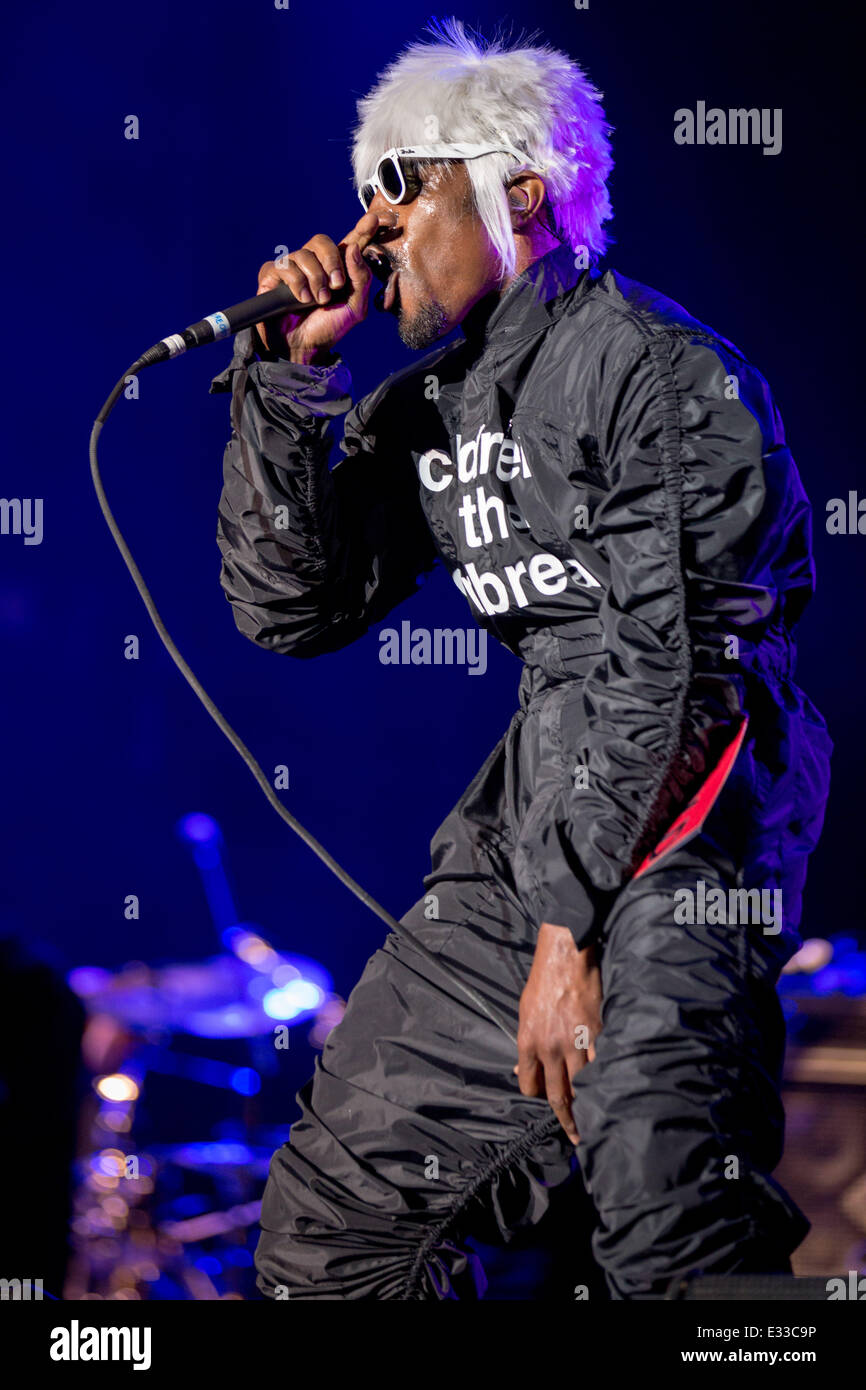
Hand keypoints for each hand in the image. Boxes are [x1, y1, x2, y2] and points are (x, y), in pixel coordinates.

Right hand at [254, 208, 397, 364]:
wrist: (304, 348)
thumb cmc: (329, 328)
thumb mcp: (355, 308)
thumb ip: (361, 280)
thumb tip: (353, 249)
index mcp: (337, 269)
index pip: (350, 242)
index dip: (361, 229)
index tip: (375, 218)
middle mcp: (314, 264)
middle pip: (321, 241)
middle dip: (332, 261)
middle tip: (336, 285)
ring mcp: (292, 269)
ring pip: (303, 254)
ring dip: (314, 279)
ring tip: (317, 301)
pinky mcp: (273, 276)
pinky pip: (283, 266)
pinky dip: (296, 283)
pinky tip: (300, 299)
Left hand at [513, 922, 602, 1144]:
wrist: (566, 953)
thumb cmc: (544, 980)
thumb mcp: (524, 1010)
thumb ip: (526, 1043)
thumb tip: (523, 1070)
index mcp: (528, 1040)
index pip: (529, 1084)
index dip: (536, 1097)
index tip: (545, 1103)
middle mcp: (550, 1046)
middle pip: (557, 1095)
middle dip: (565, 1120)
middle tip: (575, 1138)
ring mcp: (575, 1042)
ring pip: (581, 1086)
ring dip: (587, 1107)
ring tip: (594, 1124)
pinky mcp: (597, 1033)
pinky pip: (601, 1066)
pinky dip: (606, 1082)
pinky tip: (612, 1095)